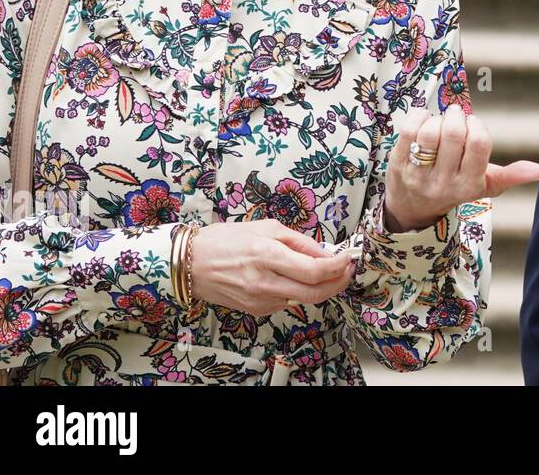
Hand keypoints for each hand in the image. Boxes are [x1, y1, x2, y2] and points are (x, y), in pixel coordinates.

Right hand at [188, 219, 356, 317]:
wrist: (190, 264)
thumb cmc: (226, 240)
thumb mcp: (267, 228)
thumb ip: (299, 241)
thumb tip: (325, 253)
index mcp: (267, 256)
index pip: (314, 270)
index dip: (338, 267)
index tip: (347, 259)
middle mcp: (265, 282)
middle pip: (315, 293)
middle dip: (338, 283)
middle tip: (347, 271)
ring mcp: (260, 300)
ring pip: (303, 300)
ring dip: (321, 288)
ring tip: (326, 272)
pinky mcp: (256, 310)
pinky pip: (287, 302)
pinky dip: (298, 291)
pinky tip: (294, 279)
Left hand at [384, 107, 538, 231]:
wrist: (414, 208)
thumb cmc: (456, 188)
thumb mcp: (484, 186)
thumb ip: (511, 176)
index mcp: (469, 185)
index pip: (479, 144)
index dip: (477, 125)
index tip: (473, 125)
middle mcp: (444, 183)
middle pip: (453, 134)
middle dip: (456, 116)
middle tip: (456, 116)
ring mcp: (419, 175)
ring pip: (430, 132)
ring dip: (437, 119)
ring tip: (440, 122)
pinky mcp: (398, 164)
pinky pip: (409, 130)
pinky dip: (420, 116)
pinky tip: (425, 120)